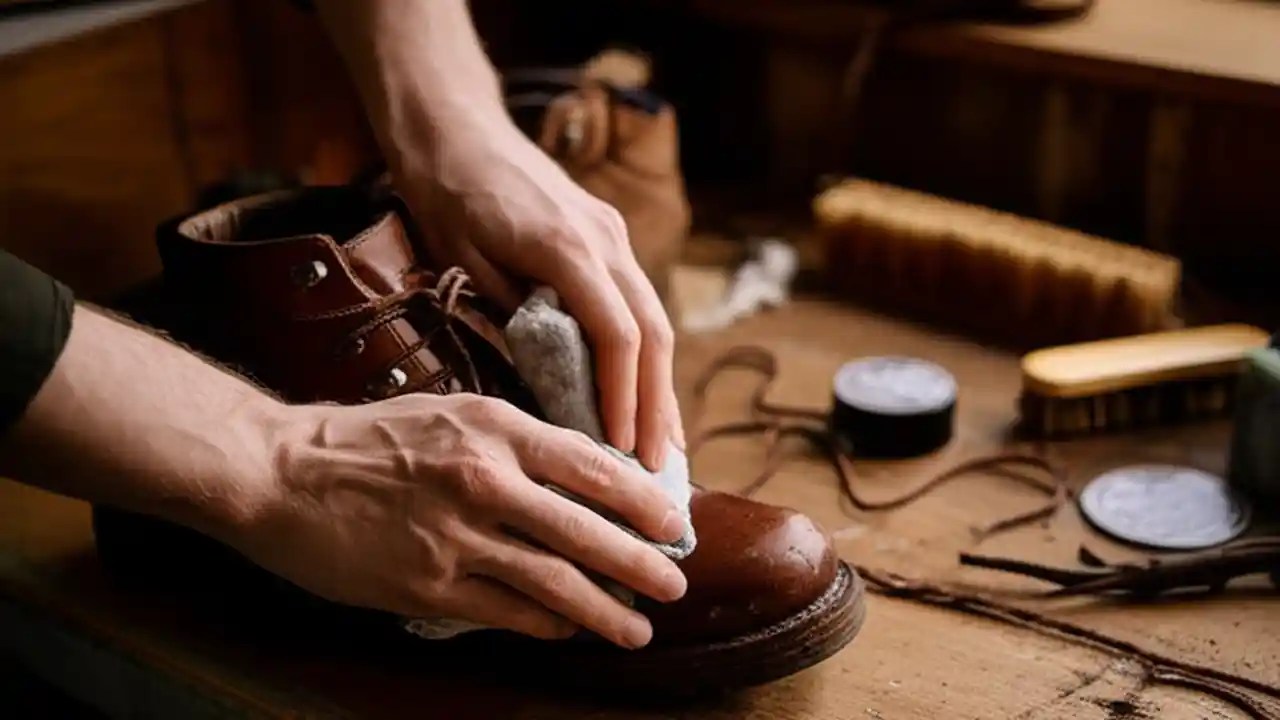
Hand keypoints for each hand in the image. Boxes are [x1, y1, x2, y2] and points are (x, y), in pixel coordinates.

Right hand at [232, 393, 687, 648]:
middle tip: (677, 583)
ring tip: (638, 629)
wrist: (280, 471)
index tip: (675, 522)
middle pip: (587, 531)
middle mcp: (484, 480)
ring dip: (606, 610)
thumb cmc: (367, 438)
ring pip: (555, 581)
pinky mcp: (428, 583)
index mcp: (495, 429)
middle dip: (642, 563)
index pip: (593, 467)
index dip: (644, 500)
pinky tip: (570, 630)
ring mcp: (457, 536)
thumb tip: (583, 472)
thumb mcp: (450, 411)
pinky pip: (508, 611)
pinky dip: (548, 624)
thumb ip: (514, 439)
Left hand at [394, 115, 683, 470]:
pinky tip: (646, 393)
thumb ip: (516, 318)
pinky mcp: (609, 237)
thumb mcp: (466, 263)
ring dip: (660, 385)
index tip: (620, 451)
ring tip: (664, 446)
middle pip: (652, 333)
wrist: (457, 131)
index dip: (623, 397)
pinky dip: (646, 354)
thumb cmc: (448, 197)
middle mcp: (606, 241)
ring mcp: (614, 236)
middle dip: (656, 405)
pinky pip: (638, 303)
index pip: (617, 336)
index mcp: (568, 249)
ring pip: (655, 319)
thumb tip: (554, 384)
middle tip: (656, 468)